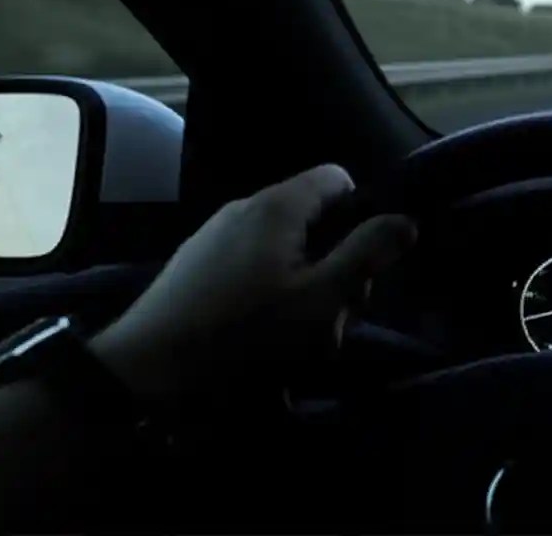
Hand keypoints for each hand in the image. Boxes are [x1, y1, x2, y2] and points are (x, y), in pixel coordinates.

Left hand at [93, 164, 416, 404]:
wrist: (145, 373)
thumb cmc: (244, 333)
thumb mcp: (321, 299)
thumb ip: (366, 255)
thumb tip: (407, 220)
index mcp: (278, 206)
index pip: (338, 178)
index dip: (363, 214)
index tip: (365, 264)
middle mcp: (244, 208)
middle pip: (314, 219)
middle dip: (336, 263)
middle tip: (335, 314)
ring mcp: (215, 236)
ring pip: (285, 248)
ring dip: (305, 288)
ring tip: (299, 337)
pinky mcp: (196, 267)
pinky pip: (252, 266)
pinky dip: (270, 295)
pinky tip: (261, 337)